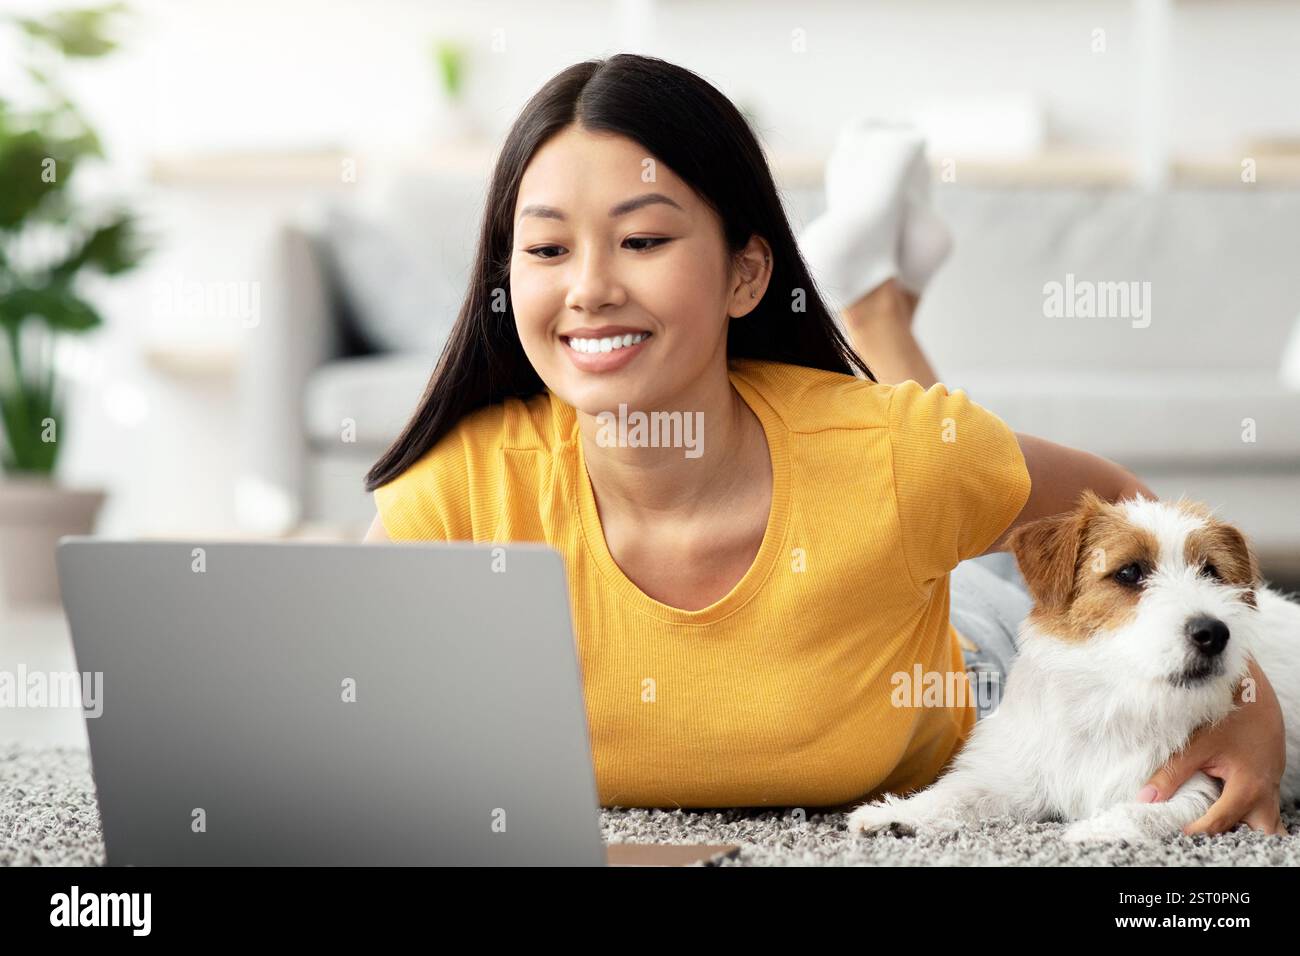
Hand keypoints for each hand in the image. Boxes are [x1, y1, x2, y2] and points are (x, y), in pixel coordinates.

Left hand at [1136, 658, 1287, 835]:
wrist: (1253, 687)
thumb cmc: (1225, 713)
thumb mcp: (1195, 744)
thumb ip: (1170, 774)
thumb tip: (1145, 799)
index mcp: (1247, 786)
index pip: (1220, 823)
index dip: (1196, 832)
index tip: (1175, 835)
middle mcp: (1265, 792)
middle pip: (1259, 833)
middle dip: (1237, 840)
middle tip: (1205, 837)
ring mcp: (1271, 785)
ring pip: (1267, 822)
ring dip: (1247, 827)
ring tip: (1218, 826)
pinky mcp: (1269, 778)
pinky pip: (1265, 806)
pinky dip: (1249, 813)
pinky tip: (1226, 808)